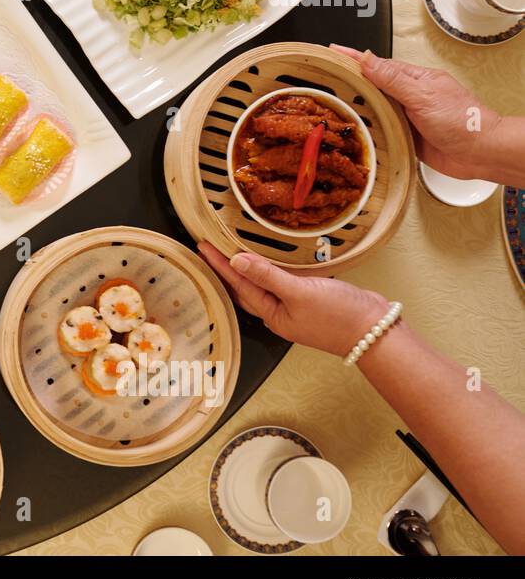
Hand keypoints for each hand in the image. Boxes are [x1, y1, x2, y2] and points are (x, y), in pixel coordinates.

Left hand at [198, 243, 390, 356]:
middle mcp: (279, 312)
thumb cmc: (340, 317)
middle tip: (209, 249)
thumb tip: (237, 262)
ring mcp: (294, 306)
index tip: (203, 247)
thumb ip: (268, 276)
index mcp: (272, 313)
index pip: (238, 284)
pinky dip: (271, 270)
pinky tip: (270, 261)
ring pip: (262, 285)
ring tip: (230, 252)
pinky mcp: (310, 298)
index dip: (220, 264)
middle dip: (226, 268)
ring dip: (247, 269)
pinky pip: (282, 282)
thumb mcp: (300, 292)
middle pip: (244, 287)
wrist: (376, 331)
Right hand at [331, 45, 502, 180]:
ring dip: (353, 107)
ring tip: (328, 102)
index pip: (376, 65)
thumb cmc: (462, 120)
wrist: (480, 153)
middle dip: (347, 81)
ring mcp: (405, 116)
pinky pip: (379, 130)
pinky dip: (365, 129)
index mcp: (412, 79)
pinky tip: (352, 130)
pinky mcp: (404, 137)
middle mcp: (406, 96)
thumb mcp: (423, 95)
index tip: (332, 50)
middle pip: (370, 86)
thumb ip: (393, 79)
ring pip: (372, 109)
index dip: (353, 58)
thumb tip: (367, 59)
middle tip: (321, 76)